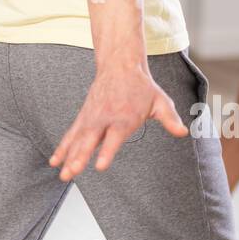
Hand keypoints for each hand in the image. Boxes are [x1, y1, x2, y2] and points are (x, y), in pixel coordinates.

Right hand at [49, 62, 188, 180]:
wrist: (119, 65)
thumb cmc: (142, 86)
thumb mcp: (160, 101)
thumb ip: (170, 119)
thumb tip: (183, 132)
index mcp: (123, 117)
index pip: (113, 138)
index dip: (106, 152)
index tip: (99, 166)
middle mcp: (104, 118)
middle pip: (89, 140)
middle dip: (79, 157)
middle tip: (71, 173)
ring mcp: (91, 118)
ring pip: (77, 139)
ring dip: (68, 157)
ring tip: (62, 174)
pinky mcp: (84, 117)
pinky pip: (71, 134)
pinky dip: (62, 147)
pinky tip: (55, 161)